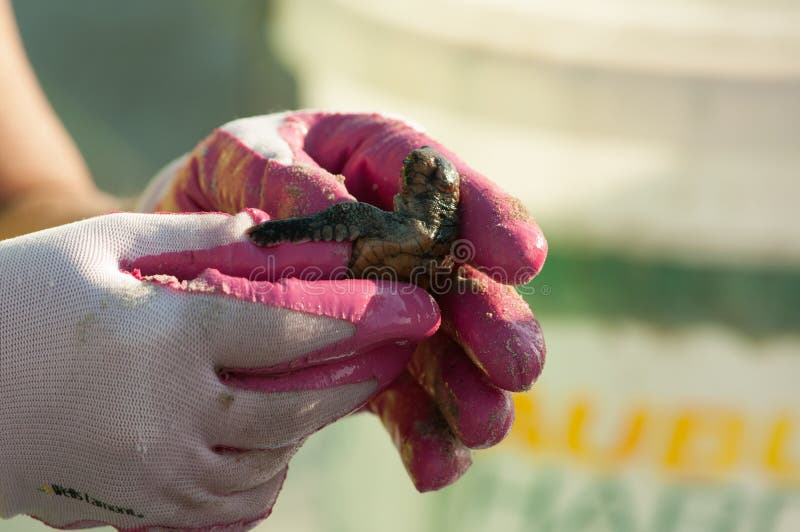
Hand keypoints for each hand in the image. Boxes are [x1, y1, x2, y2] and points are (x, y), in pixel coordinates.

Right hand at [0, 210, 438, 529]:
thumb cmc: (17, 301)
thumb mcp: (103, 247)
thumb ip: (196, 237)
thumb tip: (268, 237)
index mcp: (166, 338)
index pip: (295, 330)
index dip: (367, 318)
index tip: (420, 309)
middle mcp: (173, 416)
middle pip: (301, 405)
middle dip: (360, 375)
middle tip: (395, 349)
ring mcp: (159, 475)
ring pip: (276, 460)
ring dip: (313, 423)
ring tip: (329, 385)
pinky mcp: (144, 510)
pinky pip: (238, 502)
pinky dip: (268, 468)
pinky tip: (268, 437)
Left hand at [141, 110, 546, 490]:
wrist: (174, 262)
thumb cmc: (209, 194)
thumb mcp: (235, 165)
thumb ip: (286, 185)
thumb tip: (347, 227)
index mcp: (370, 163)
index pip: (436, 180)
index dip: (487, 215)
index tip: (524, 258)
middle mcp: (395, 234)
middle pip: (455, 274)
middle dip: (489, 320)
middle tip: (517, 363)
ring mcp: (386, 301)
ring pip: (441, 346)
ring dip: (467, 388)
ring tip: (482, 427)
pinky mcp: (366, 360)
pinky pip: (401, 398)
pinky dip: (421, 434)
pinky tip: (436, 468)